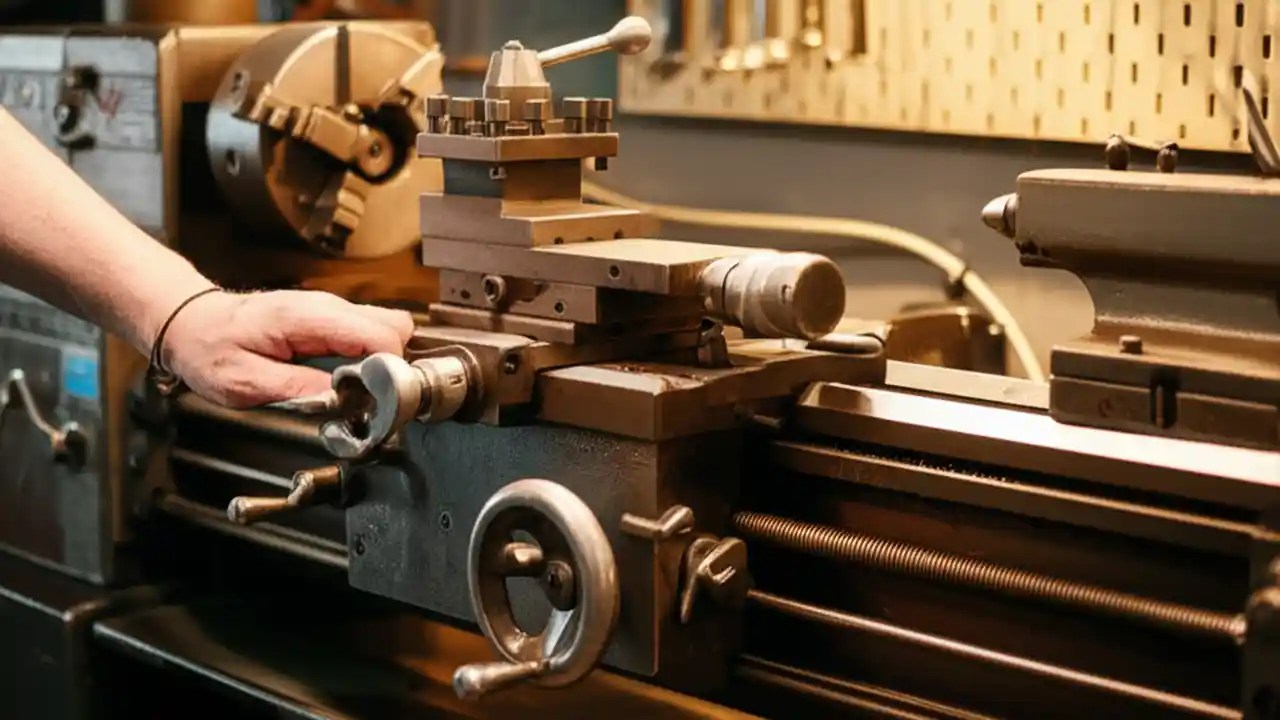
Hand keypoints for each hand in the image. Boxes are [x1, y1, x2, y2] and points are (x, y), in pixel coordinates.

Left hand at [161, 290, 413, 407]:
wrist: (191, 321)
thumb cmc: (210, 348)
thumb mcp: (244, 382)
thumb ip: (298, 389)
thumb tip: (344, 400)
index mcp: (310, 317)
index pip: (382, 336)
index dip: (386, 372)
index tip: (370, 398)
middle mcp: (328, 306)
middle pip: (395, 329)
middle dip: (390, 367)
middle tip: (365, 396)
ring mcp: (331, 309)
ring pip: (387, 329)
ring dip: (380, 362)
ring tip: (354, 389)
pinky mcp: (330, 319)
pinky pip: (368, 334)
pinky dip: (368, 357)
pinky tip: (345, 377)